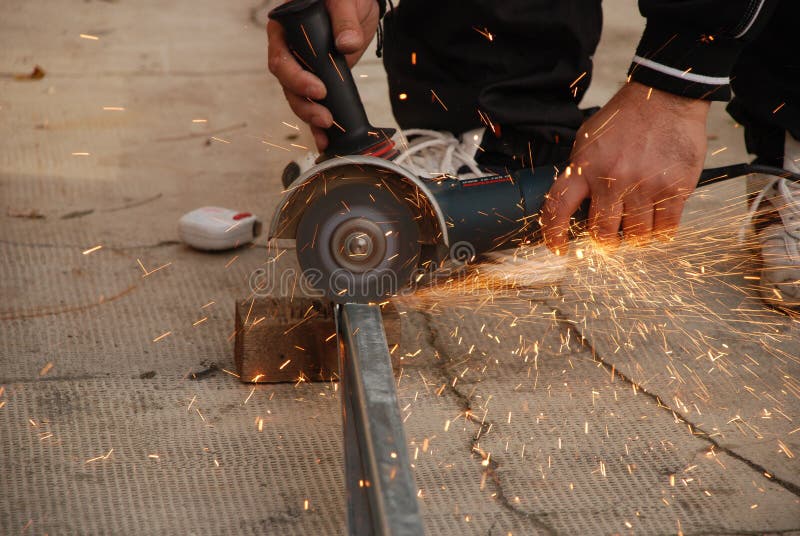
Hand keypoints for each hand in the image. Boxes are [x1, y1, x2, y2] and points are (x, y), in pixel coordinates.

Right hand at [267, 0, 379, 149]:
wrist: (360, 3)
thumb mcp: (344, 1)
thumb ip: (344, 20)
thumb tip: (346, 45)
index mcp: (286, 30)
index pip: (281, 59)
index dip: (296, 78)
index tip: (319, 88)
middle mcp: (290, 52)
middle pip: (287, 85)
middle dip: (305, 103)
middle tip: (325, 116)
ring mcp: (304, 68)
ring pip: (298, 98)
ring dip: (310, 116)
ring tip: (327, 128)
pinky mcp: (320, 79)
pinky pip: (314, 102)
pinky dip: (318, 122)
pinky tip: (326, 137)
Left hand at [541, 82, 709, 252]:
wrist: (666, 97)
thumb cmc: (626, 119)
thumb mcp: (588, 140)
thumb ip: (578, 172)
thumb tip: (569, 206)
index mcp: (584, 168)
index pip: (558, 209)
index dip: (554, 234)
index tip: (558, 247)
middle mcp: (612, 180)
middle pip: (601, 234)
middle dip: (605, 241)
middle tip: (610, 234)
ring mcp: (644, 186)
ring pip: (636, 237)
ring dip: (635, 236)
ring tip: (637, 221)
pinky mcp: (674, 189)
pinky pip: (665, 230)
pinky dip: (660, 232)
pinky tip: (657, 221)